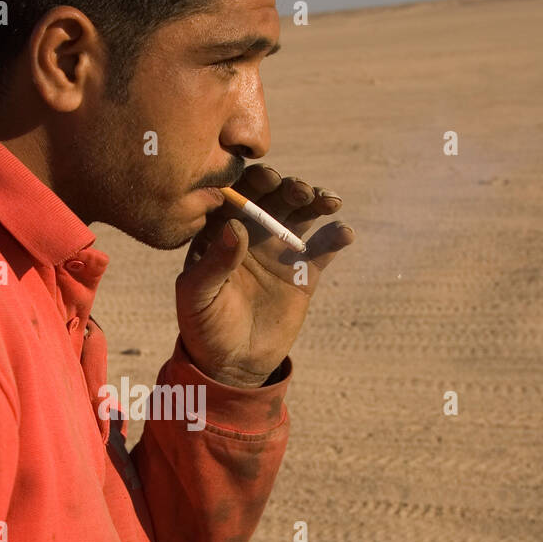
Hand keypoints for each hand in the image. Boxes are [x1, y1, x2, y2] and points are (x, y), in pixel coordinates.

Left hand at [175, 164, 353, 386]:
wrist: (232, 362)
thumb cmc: (204, 325)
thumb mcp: (198, 295)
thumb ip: (214, 262)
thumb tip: (234, 227)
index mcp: (221, 231)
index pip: (237, 195)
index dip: (253, 182)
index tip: (268, 179)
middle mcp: (252, 232)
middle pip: (274, 198)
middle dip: (289, 188)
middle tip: (300, 191)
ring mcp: (280, 249)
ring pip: (302, 215)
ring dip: (317, 201)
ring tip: (329, 201)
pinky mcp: (304, 271)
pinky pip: (324, 247)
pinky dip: (336, 236)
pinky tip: (344, 233)